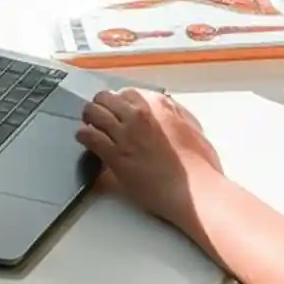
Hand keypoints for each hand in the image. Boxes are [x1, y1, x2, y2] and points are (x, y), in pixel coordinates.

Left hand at [76, 88, 225, 225]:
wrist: (194, 190)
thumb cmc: (199, 165)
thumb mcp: (193, 129)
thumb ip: (176, 116)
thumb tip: (168, 112)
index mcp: (160, 105)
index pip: (127, 92)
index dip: (120, 102)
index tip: (119, 111)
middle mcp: (140, 114)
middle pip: (106, 98)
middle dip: (100, 106)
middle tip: (99, 117)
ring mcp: (126, 133)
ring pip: (93, 112)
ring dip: (89, 119)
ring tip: (89, 126)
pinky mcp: (115, 154)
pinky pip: (88, 135)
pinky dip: (83, 136)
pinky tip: (86, 141)